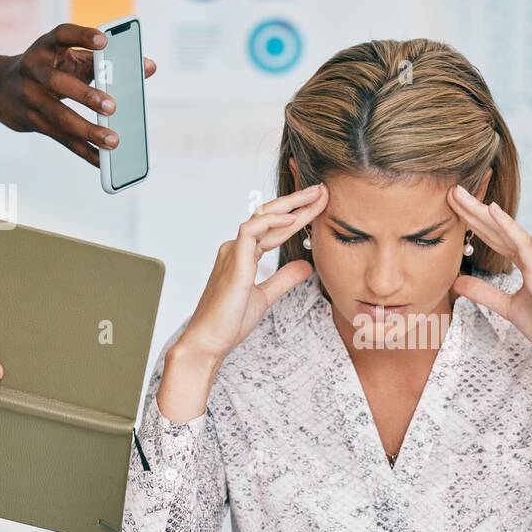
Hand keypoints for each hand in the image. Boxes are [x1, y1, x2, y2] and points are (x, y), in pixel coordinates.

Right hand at [0, 23, 157, 166]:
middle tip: (112, 107)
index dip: (82, 37)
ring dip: (87, 130)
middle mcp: (33, 69)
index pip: (62, 35)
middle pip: (58, 82)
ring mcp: (29, 96)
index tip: (105, 40)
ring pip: (58, 116)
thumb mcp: (69, 58)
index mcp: (46, 47)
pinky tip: (103, 161)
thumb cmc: (47, 68)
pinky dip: (83, 151)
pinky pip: (60, 138)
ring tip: (114, 141)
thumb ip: (105, 62)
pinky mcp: (31, 121)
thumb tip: (149, 66)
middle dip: (86, 95)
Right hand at [156, 183, 328, 422]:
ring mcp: (233, 252)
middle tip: (322, 190)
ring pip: (262, 217)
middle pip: (269, 216)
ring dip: (290, 205)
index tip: (319, 205)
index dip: (297, 215)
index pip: (274, 228)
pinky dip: (272, 222)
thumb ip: (284, 279)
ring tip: (314, 197)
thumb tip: (306, 265)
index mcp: (243, 255)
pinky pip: (251, 231)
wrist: (209, 341)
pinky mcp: (234, 262)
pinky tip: (293, 219)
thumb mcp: (266, 297)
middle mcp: (237, 248)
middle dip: (297, 201)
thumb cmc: (229, 322)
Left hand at [447, 185, 531, 410]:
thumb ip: (484, 293)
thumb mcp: (507, 307)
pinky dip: (507, 225)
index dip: (474, 221)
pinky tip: (491, 210)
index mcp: (529, 259)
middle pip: (498, 228)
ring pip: (506, 230)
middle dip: (473, 209)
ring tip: (459, 194)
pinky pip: (522, 243)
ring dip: (481, 211)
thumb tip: (457, 283)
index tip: (453, 206)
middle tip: (451, 190)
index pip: (496, 236)